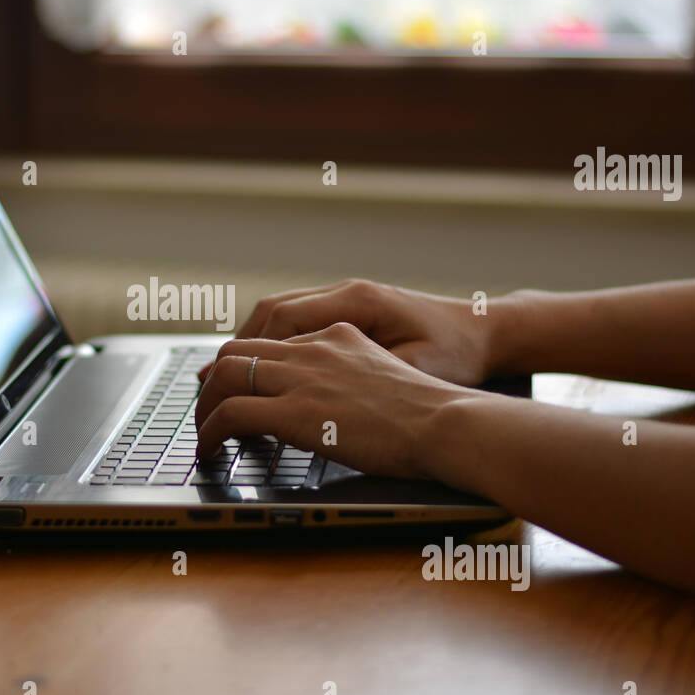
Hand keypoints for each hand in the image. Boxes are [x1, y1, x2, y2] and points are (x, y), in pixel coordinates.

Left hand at [193, 322, 481, 476]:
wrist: (448, 423)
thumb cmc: (432, 413)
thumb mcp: (388, 375)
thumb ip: (354, 378)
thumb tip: (335, 404)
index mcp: (337, 336)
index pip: (271, 341)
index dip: (243, 365)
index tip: (230, 386)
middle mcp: (314, 348)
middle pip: (237, 350)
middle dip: (213, 383)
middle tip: (206, 412)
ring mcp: (303, 377)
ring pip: (225, 375)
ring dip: (204, 407)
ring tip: (203, 435)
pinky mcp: (296, 411)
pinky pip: (231, 414)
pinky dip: (210, 431)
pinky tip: (210, 450)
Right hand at [198, 279, 498, 387]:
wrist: (488, 333)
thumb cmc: (458, 356)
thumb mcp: (413, 374)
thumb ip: (360, 381)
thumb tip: (309, 400)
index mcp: (357, 305)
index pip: (281, 322)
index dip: (246, 357)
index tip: (222, 391)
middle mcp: (346, 294)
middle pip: (269, 314)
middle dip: (235, 353)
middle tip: (206, 389)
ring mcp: (347, 299)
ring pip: (278, 315)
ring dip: (249, 348)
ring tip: (222, 382)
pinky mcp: (350, 314)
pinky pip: (296, 322)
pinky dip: (271, 345)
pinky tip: (261, 372)